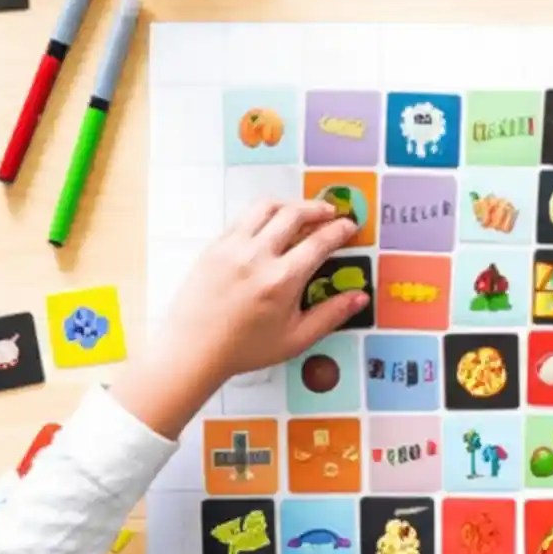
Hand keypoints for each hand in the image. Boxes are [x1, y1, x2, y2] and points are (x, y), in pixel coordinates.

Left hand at [155, 199, 367, 389]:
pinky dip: (263, 214)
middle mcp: (257, 257)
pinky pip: (243, 218)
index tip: (349, 227)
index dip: (340, 230)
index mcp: (281, 280)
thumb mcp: (296, 338)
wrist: (193, 349)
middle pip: (295, 214)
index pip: (319, 241)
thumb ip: (331, 315)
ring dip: (290, 203)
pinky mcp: (215, 246)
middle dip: (319, 208)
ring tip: (302, 211)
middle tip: (331, 212)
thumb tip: (359, 298)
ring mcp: (232, 247)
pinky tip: (270, 224)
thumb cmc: (243, 349)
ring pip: (266, 207)